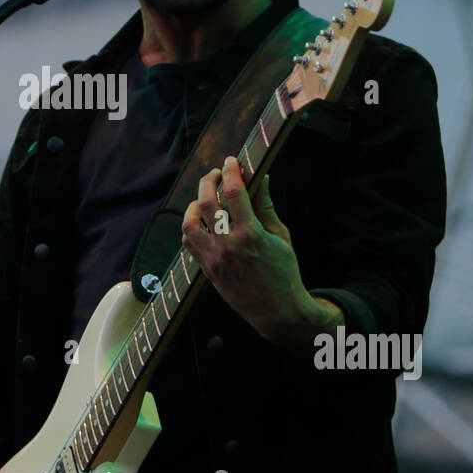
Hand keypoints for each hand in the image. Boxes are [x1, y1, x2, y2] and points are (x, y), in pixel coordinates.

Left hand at [181, 156, 316, 342]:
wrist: (276, 311)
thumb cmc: (284, 273)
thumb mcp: (280, 236)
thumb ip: (266, 205)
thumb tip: (261, 178)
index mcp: (250, 235)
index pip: (233, 192)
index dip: (231, 171)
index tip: (231, 161)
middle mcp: (227, 245)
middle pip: (206, 202)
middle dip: (209, 181)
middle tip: (217, 174)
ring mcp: (213, 259)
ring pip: (189, 223)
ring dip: (194, 204)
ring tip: (205, 198)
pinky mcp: (206, 270)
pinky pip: (189, 242)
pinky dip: (192, 227)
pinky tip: (203, 221)